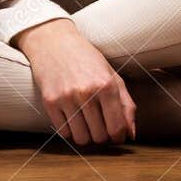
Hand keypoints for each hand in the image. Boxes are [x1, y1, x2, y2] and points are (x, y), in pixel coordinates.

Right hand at [15, 18, 136, 148]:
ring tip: (86, 124)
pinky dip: (70, 131)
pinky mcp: (50, 102)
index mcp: (106, 85)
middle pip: (99, 136)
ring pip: (81, 138)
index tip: (115, 135)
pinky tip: (72, 119)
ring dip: (86, 136)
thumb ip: (126, 104)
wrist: (53, 42)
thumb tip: (131, 134)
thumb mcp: (112, 75)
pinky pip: (64, 132)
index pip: (116, 128)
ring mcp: (66, 98)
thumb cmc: (86, 59)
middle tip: (100, 126)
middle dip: (102, 136)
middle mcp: (87, 93)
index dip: (118, 137)